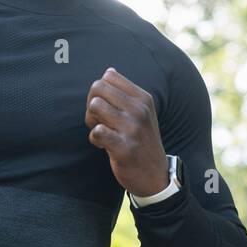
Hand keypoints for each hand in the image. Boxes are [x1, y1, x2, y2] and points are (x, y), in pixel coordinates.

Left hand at [85, 67, 168, 196]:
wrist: (154, 175)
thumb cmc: (142, 141)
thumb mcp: (142, 113)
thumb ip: (126, 94)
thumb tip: (109, 71)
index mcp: (143, 98)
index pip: (109, 76)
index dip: (100, 91)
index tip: (106, 107)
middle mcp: (139, 110)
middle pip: (97, 88)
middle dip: (91, 104)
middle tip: (99, 121)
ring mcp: (133, 129)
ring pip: (94, 106)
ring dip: (91, 121)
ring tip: (101, 132)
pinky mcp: (124, 148)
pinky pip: (96, 132)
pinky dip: (94, 139)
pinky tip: (103, 146)